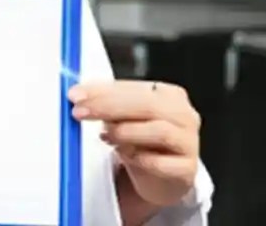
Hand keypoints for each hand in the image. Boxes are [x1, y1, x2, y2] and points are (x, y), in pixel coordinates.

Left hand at [69, 80, 200, 208]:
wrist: (162, 177)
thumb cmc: (142, 141)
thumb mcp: (125, 118)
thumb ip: (107, 104)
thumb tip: (79, 95)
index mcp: (168, 94)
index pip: (134, 87)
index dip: (103, 90)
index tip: (76, 95)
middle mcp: (183, 115)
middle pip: (147, 105)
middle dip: (108, 107)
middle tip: (80, 112)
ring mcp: (189, 142)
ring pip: (160, 131)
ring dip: (125, 132)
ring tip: (105, 136)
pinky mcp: (187, 169)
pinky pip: (161, 163)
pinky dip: (140, 159)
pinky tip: (127, 156)